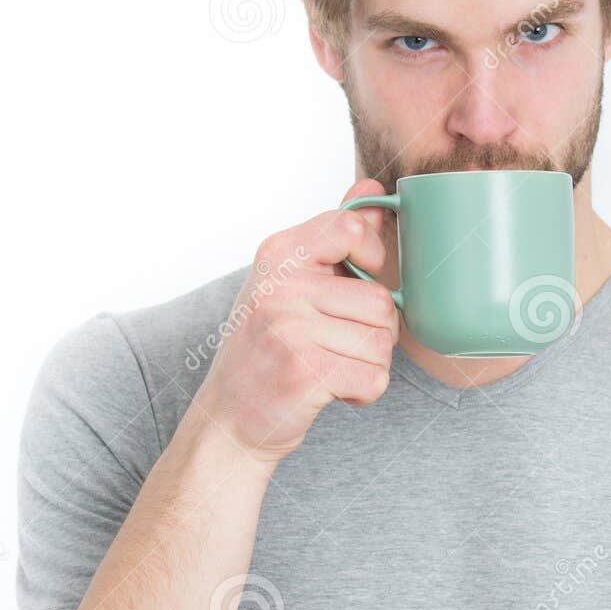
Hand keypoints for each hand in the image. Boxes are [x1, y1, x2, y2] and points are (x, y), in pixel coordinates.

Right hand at [192, 179, 399, 465]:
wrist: (228, 419)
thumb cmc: (265, 349)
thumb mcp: (290, 284)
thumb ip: (334, 240)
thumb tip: (374, 190)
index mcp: (278, 255)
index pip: (351, 228)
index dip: (372, 257)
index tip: (356, 279)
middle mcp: (281, 286)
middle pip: (381, 299)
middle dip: (374, 331)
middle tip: (336, 344)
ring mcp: (290, 328)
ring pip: (382, 341)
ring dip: (369, 364)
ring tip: (331, 367)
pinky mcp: (305, 371)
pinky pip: (375, 376)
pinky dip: (364, 391)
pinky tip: (333, 390)